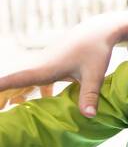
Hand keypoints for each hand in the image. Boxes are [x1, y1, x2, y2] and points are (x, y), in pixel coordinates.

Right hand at [0, 14, 120, 116]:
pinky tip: (31, 102)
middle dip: (2, 96)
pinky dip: (29, 92)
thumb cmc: (96, 50)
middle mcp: (39, 66)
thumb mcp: (94, 74)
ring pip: (23, 82)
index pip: (15, 80)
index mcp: (44, 69)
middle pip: (14, 83)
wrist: (98, 30)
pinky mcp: (50, 65)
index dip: (0, 88)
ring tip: (5, 107)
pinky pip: (34, 81)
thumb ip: (89, 95)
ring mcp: (43, 65)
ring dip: (13, 95)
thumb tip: (89, 116)